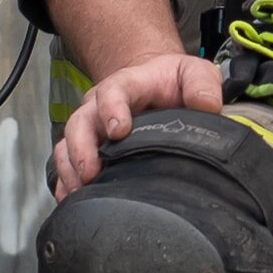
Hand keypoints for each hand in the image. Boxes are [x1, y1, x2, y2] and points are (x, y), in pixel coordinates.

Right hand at [51, 51, 224, 197]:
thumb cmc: (174, 82)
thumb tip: (206, 106)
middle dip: (82, 147)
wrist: (156, 85)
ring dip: (70, 168)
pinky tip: (69, 200)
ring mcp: (91, 127)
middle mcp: (100, 105)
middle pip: (80, 121)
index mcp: (128, 84)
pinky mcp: (86, 147)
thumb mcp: (194, 73)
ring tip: (79, 192)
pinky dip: (65, 181)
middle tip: (91, 171)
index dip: (111, 108)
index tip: (117, 130)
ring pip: (68, 144)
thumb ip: (202, 83)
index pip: (113, 90)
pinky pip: (67, 163)